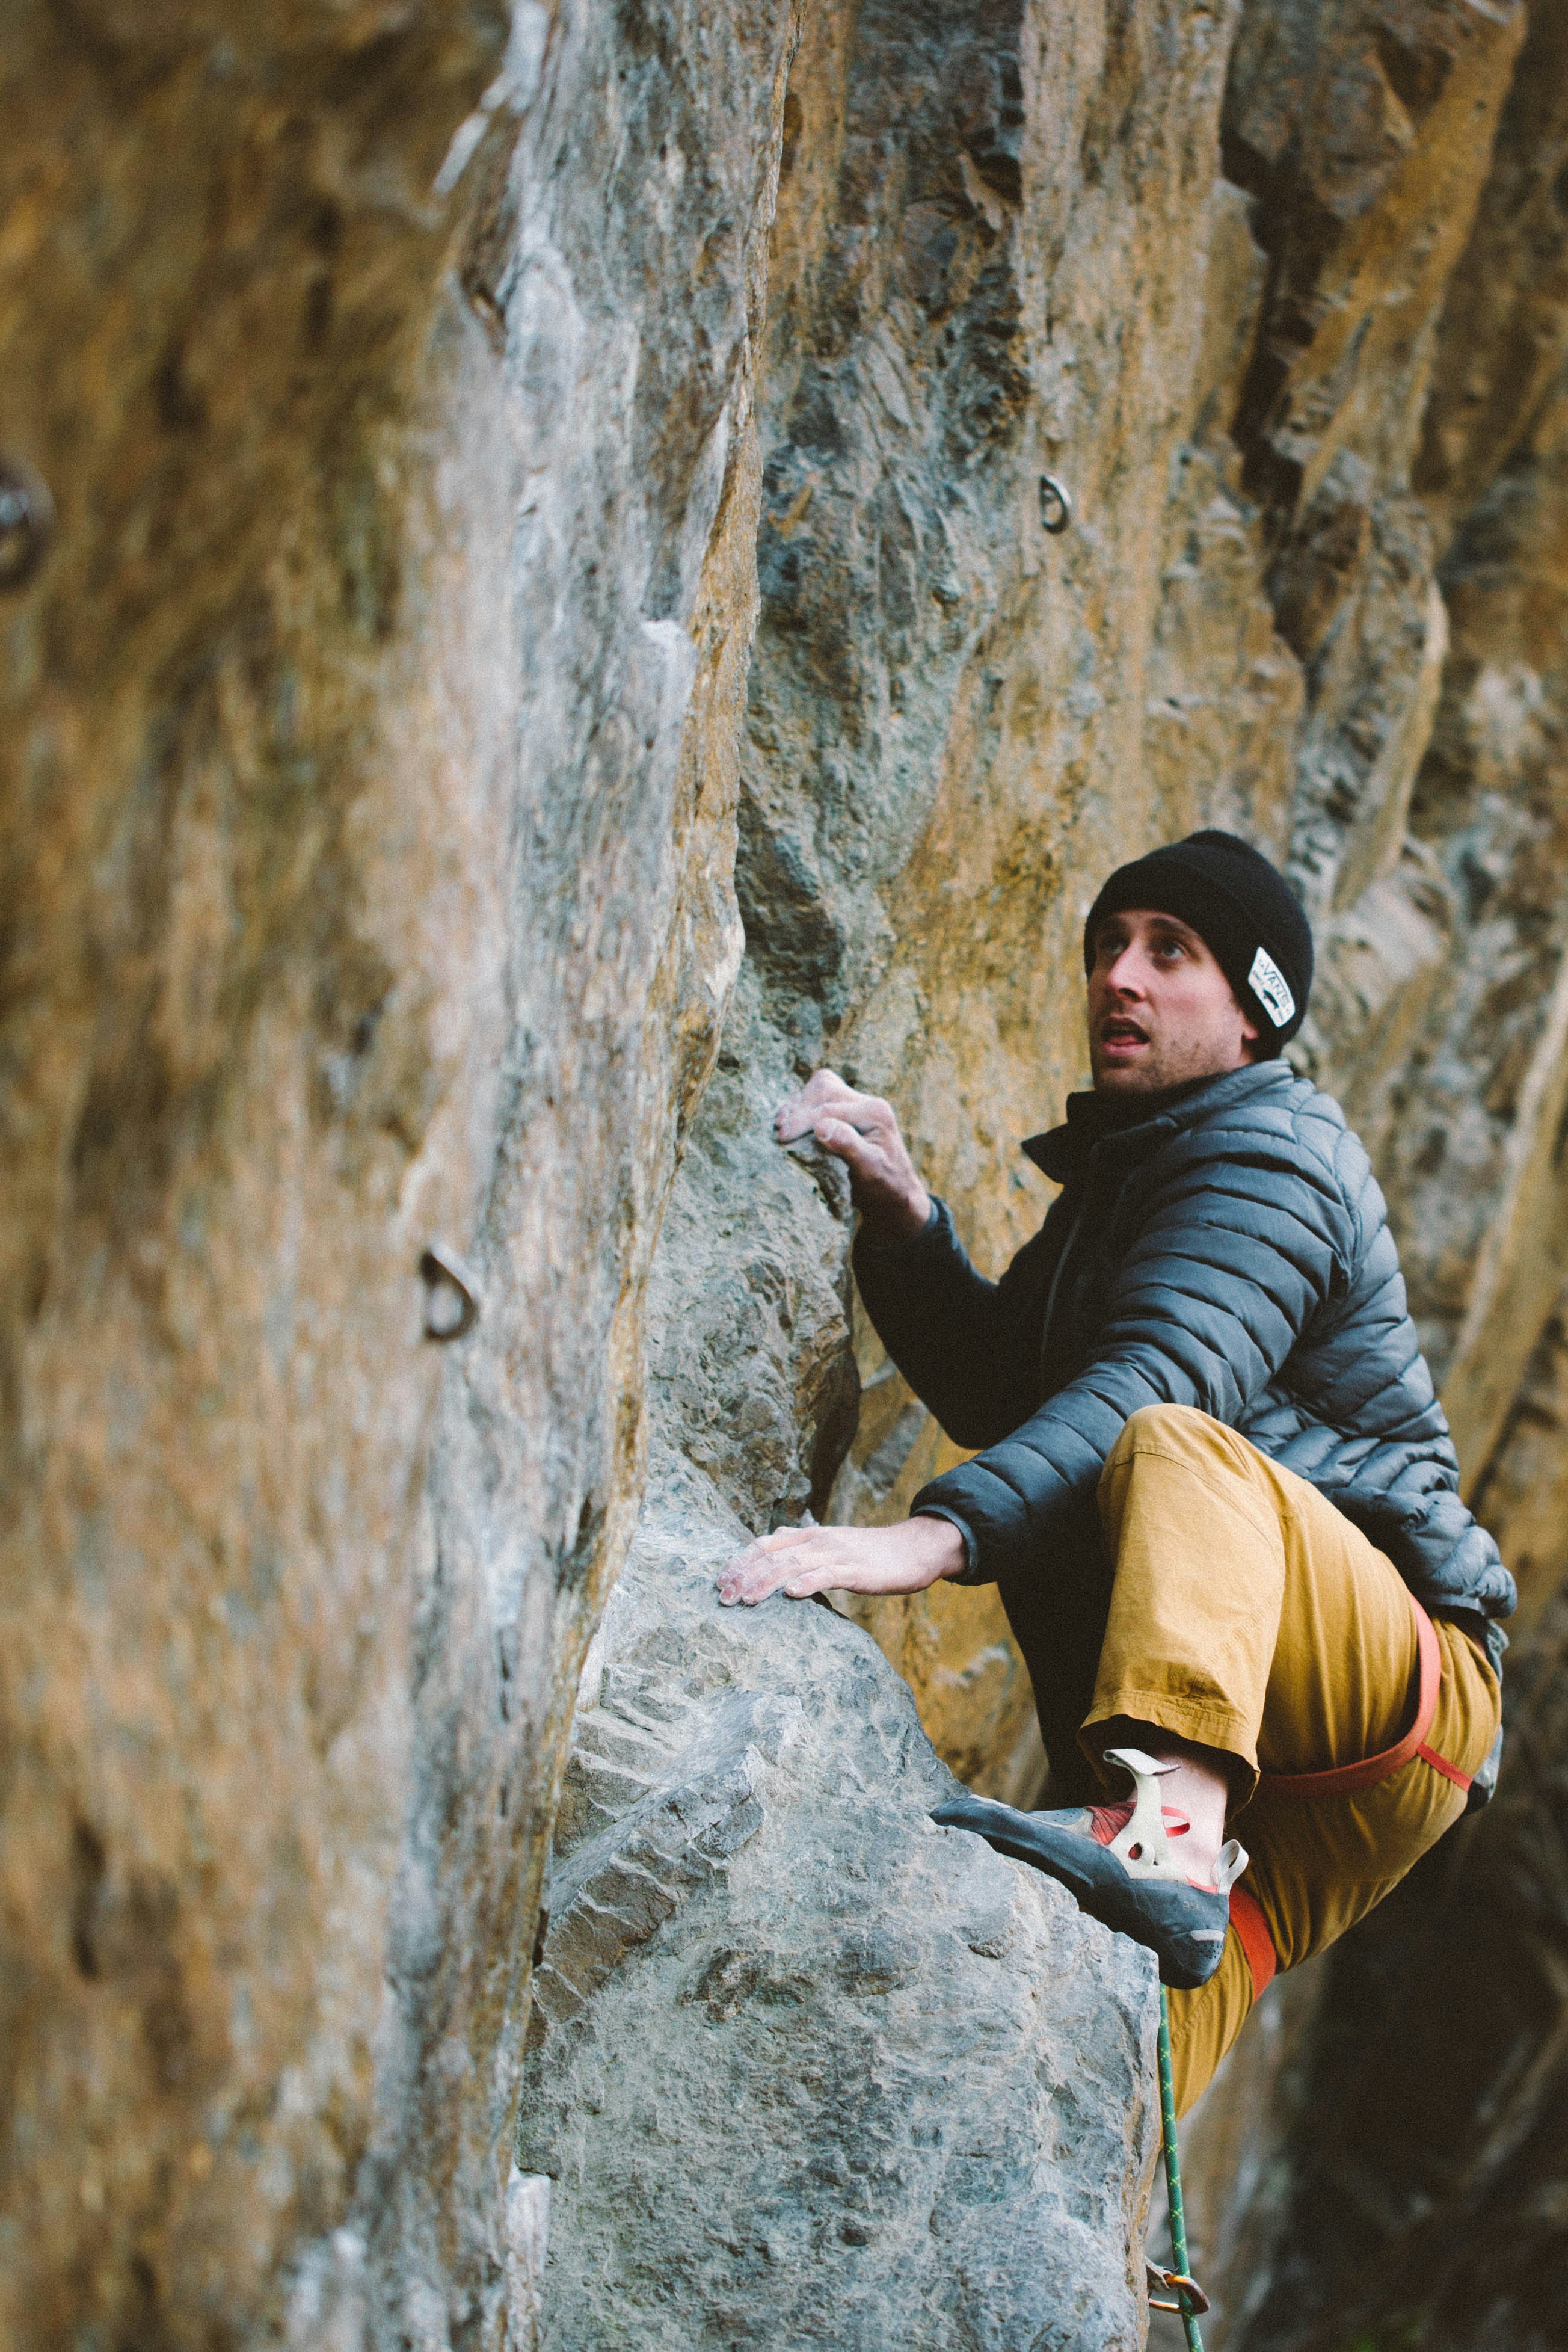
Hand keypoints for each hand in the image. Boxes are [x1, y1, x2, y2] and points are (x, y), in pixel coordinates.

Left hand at [717, 1514, 965, 1606]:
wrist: (914, 1548)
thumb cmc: (871, 1552)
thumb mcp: (832, 1543)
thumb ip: (802, 1544)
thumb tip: (773, 1540)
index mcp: (810, 1535)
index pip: (765, 1543)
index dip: (739, 1561)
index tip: (719, 1582)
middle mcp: (818, 1540)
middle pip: (772, 1554)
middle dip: (744, 1576)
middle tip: (723, 1598)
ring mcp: (837, 1553)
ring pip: (794, 1564)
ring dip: (767, 1582)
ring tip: (747, 1599)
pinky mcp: (856, 1569)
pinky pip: (828, 1574)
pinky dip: (808, 1582)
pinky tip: (792, 1594)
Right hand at [774, 1069, 931, 1239]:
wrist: (896, 1194)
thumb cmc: (884, 1187)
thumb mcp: (869, 1171)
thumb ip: (848, 1146)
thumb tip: (821, 1127)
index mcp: (875, 1112)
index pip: (829, 1108)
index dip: (802, 1122)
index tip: (782, 1139)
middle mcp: (868, 1102)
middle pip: (825, 1088)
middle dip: (799, 1109)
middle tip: (779, 1131)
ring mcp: (859, 1104)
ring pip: (822, 1088)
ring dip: (799, 1105)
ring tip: (780, 1125)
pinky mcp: (849, 1111)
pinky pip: (821, 1098)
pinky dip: (803, 1108)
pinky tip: (791, 1122)